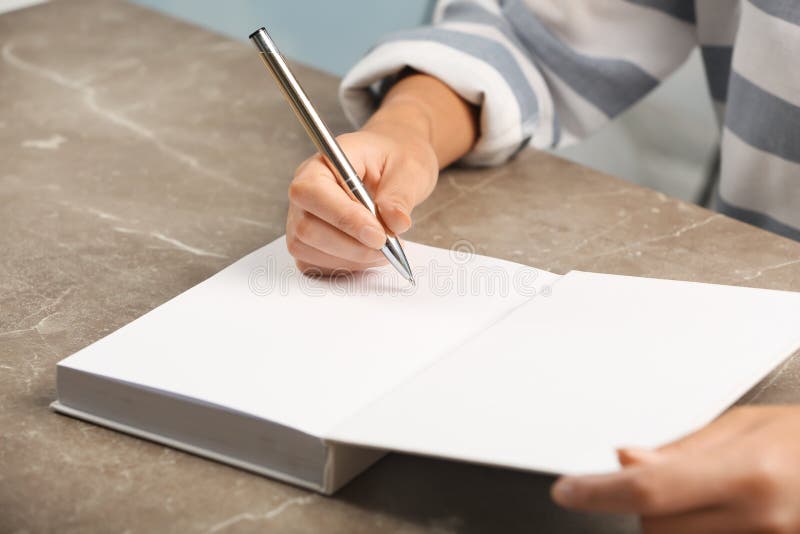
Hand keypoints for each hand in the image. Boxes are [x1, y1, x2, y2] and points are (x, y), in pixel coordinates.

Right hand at [286, 116, 437, 274]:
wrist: (392, 166)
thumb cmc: (394, 160)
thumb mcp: (407, 168)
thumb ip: (399, 194)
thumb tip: (396, 223)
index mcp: (322, 164)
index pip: (314, 192)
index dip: (344, 218)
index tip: (378, 235)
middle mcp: (304, 192)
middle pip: (307, 228)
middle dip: (351, 246)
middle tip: (388, 246)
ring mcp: (301, 218)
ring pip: (309, 250)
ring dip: (351, 259)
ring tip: (385, 250)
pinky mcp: (308, 242)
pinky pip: (314, 264)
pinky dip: (344, 266)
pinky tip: (369, 255)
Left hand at [552, 406, 799, 532]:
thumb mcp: (747, 427)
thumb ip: (681, 450)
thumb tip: (625, 460)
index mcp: (750, 477)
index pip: (648, 492)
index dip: (596, 493)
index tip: (567, 490)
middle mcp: (761, 520)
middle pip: (656, 529)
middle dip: (641, 508)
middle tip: (658, 481)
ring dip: (668, 525)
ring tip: (702, 498)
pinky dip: (696, 531)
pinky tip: (713, 514)